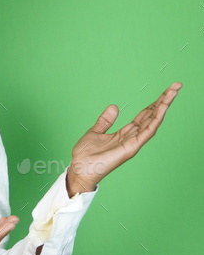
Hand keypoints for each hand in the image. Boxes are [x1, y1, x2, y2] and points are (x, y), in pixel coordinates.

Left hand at [66, 82, 181, 194]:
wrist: (79, 169)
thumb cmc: (85, 155)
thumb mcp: (95, 132)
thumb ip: (106, 120)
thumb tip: (114, 107)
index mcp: (125, 133)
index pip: (144, 115)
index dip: (154, 103)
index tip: (165, 91)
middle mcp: (132, 137)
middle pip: (152, 116)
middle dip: (164, 101)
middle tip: (176, 86)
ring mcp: (133, 143)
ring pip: (153, 122)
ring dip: (164, 106)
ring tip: (173, 92)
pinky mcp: (131, 148)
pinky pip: (147, 131)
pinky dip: (156, 119)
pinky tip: (163, 108)